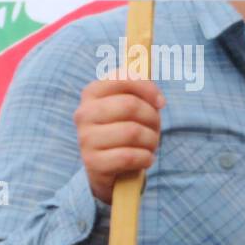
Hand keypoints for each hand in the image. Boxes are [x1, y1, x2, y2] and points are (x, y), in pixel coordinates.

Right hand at [73, 77, 164, 203]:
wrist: (107, 166)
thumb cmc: (123, 129)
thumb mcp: (129, 106)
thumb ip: (137, 88)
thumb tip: (153, 85)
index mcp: (91, 93)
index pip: (121, 78)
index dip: (147, 88)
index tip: (160, 102)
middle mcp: (83, 114)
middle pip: (130, 105)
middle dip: (152, 118)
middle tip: (155, 128)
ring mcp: (85, 138)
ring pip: (132, 132)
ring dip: (151, 140)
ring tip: (150, 145)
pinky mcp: (92, 162)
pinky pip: (128, 156)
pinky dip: (145, 158)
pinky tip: (145, 159)